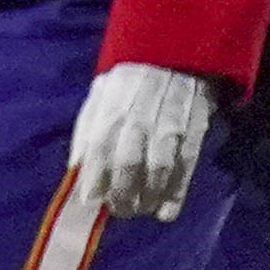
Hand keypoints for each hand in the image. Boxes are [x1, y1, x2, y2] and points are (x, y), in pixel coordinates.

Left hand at [70, 62, 215, 221]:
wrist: (174, 56)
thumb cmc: (128, 84)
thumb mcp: (99, 97)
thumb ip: (86, 132)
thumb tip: (75, 170)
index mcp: (111, 108)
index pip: (98, 148)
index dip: (94, 178)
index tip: (90, 202)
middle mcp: (139, 118)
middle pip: (128, 162)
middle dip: (121, 194)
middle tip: (117, 210)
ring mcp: (169, 125)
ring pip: (159, 168)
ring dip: (148, 197)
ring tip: (139, 210)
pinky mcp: (194, 132)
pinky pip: (186, 167)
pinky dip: (176, 193)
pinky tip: (166, 213)